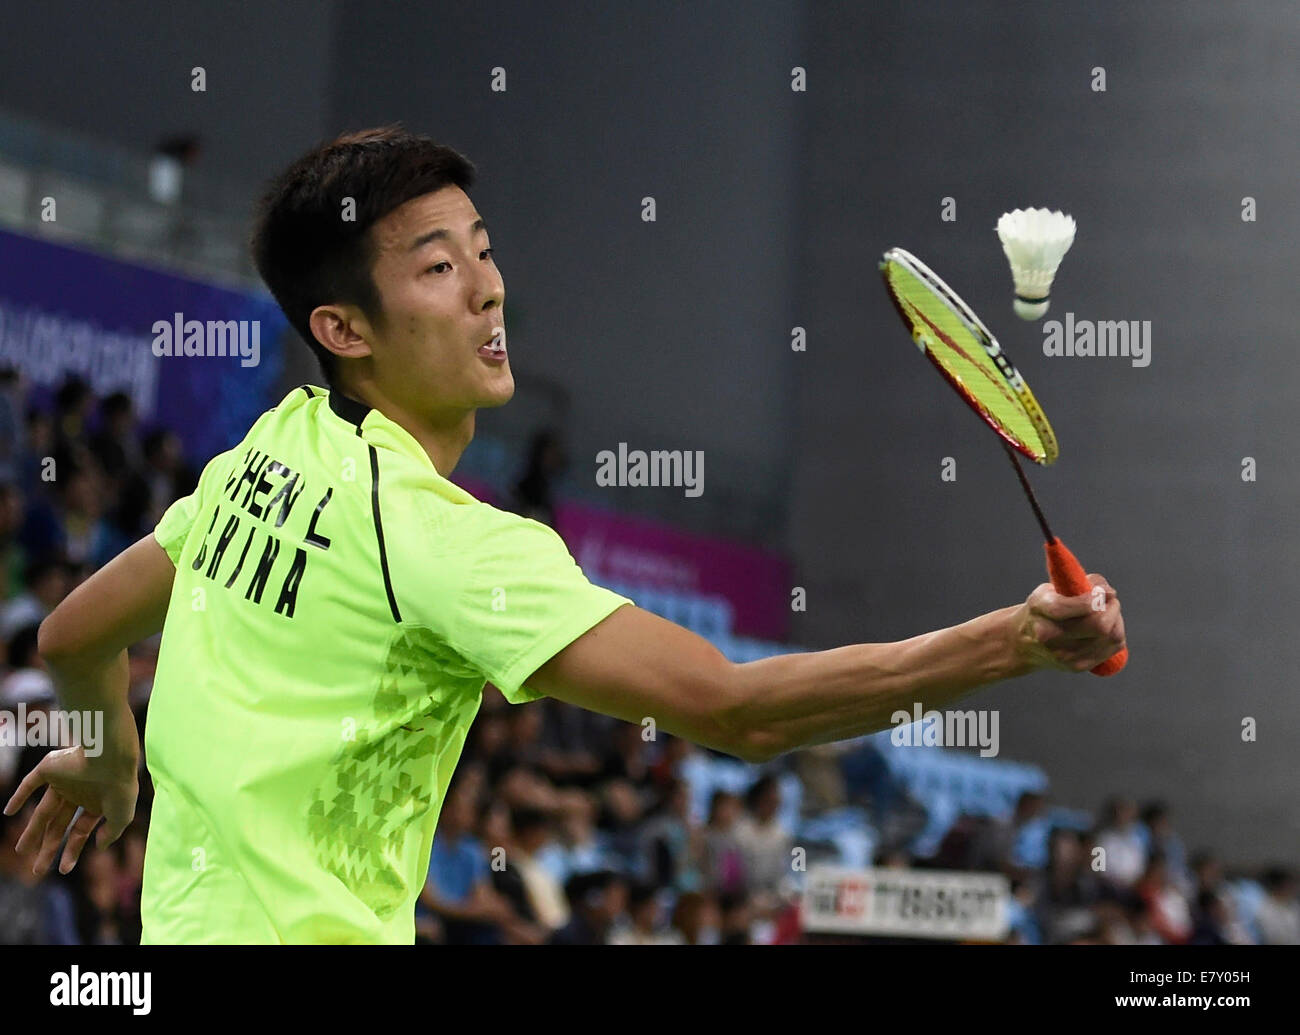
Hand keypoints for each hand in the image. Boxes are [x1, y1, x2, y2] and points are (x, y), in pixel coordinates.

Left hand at [3, 742, 138, 875]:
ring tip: (21, 851)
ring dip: (32, 831)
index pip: (79, 831)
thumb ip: (112, 833)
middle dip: (48, 848)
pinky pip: (30, 784)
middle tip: (37, 871)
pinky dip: (18, 797)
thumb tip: (99, 847)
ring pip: (42, 811)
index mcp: (96, 803)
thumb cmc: (120, 788)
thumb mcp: (122, 817)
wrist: (111, 757)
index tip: (63, 870)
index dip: (71, 851)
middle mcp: (79, 793)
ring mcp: (63, 782)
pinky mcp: (50, 769)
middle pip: (58, 825)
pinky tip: (8, 812)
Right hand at [1012, 574, 1124, 672]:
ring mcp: (1065, 655)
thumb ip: (1077, 583)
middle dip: (1112, 608)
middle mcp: (1050, 636)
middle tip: (1109, 600)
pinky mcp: (1078, 666)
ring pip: (1112, 636)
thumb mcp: (1048, 590)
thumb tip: (1109, 592)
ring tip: (1107, 612)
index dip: (1097, 597)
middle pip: (1099, 625)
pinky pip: (1114, 647)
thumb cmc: (1042, 610)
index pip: (1077, 606)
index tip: (1103, 591)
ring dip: (1117, 620)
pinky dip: (1116, 633)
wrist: (1022, 642)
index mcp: (1040, 609)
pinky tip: (1106, 628)